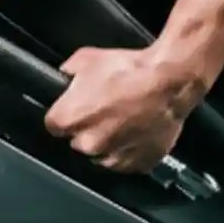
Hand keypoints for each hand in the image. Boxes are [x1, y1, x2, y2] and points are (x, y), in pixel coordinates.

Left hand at [43, 46, 205, 173]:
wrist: (169, 81)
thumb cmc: (130, 69)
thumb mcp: (88, 57)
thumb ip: (70, 70)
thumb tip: (65, 75)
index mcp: (69, 119)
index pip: (54, 124)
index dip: (67, 113)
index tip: (78, 106)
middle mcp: (87, 143)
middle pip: (79, 141)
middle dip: (88, 128)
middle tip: (106, 110)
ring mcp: (113, 157)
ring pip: (102, 154)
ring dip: (109, 141)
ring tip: (125, 119)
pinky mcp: (137, 165)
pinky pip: (127, 161)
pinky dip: (130, 150)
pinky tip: (138, 130)